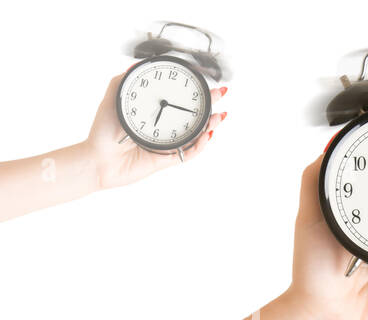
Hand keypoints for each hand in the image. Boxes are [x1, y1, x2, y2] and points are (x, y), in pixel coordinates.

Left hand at [84, 72, 227, 189]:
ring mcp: (169, 143)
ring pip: (197, 134)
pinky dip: (201, 145)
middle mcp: (165, 127)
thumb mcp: (111, 98)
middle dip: (211, 104)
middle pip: (194, 115)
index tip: (203, 80)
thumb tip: (138, 64)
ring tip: (219, 115)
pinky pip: (190, 152)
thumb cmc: (103, 131)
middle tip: (221, 93)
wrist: (99, 159)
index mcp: (154, 111)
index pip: (177, 98)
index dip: (193, 90)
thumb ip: (123, 80)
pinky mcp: (169, 158)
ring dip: (211, 124)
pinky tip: (207, 134)